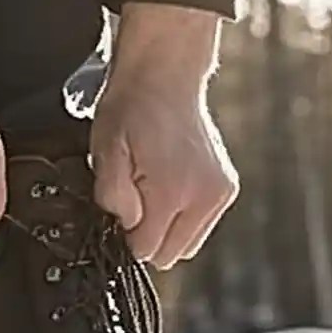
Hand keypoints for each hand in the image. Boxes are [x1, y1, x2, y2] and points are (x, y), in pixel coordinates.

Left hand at [91, 4, 238, 268]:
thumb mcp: (105, 151)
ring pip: (186, 245)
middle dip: (147, 235)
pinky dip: (182, 216)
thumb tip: (127, 225)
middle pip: (169, 255)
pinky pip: (199, 226)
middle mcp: (204, 197)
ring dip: (166, 228)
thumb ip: (111, 196)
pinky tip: (169, 185)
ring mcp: (220, 194)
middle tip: (135, 196)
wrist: (164, 77)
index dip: (126, 236)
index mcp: (173, 191)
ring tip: (153, 188)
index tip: (120, 208)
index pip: (146, 252)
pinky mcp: (227, 190)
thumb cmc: (131, 111)